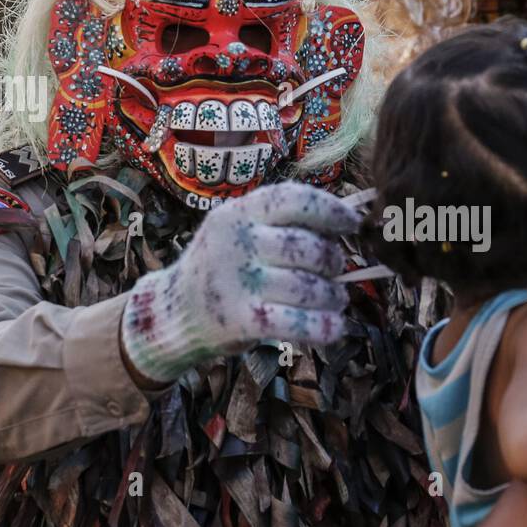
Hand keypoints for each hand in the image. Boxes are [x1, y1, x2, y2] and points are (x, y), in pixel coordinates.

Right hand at [120, 182, 358, 383]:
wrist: (173, 312)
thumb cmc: (221, 268)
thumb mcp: (240, 231)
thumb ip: (281, 224)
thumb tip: (346, 221)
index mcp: (239, 212)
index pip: (295, 200)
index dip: (332, 210)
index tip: (353, 224)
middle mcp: (237, 242)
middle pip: (307, 247)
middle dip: (333, 262)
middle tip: (337, 272)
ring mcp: (237, 281)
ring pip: (307, 287)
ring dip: (332, 296)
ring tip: (336, 300)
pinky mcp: (240, 319)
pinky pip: (296, 322)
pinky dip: (323, 326)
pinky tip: (336, 327)